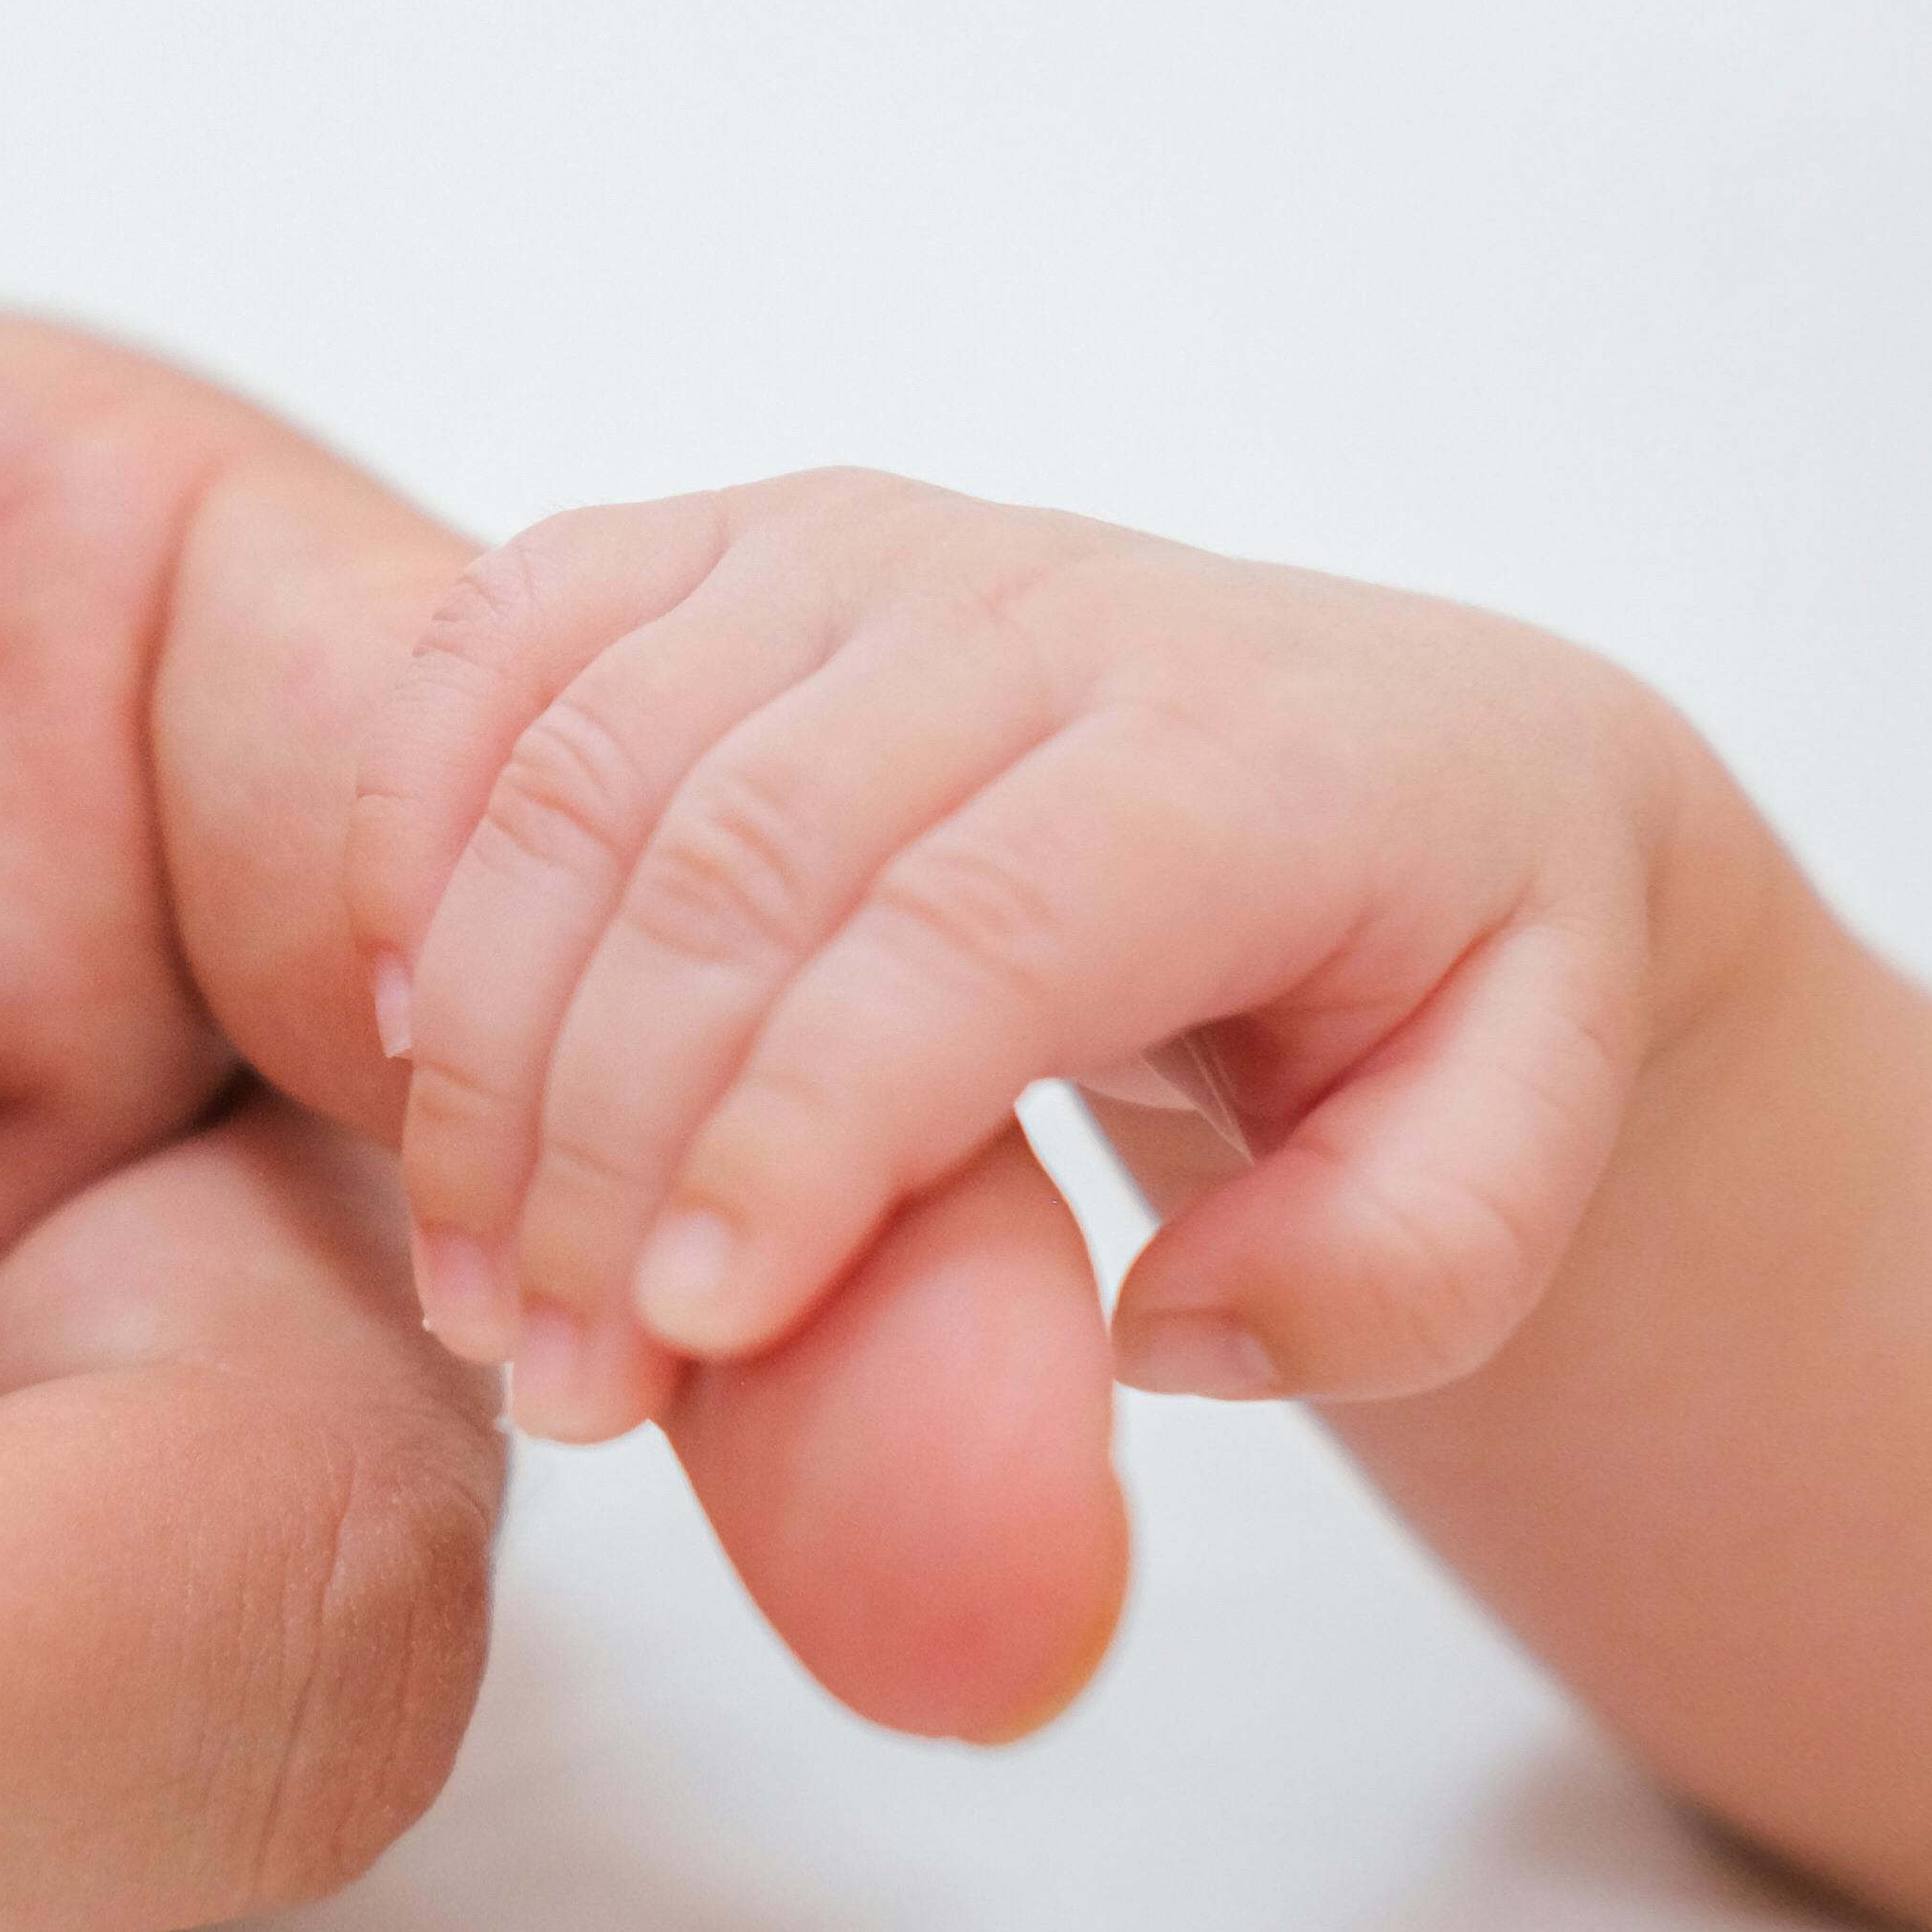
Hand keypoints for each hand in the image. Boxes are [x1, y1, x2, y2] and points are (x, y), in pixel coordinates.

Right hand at [353, 467, 1713, 1655]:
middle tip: (557, 1389)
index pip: (975, 923)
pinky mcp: (726, 542)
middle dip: (601, 1141)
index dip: (801, 1126)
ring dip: (484, 1041)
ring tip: (474, 1286)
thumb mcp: (1530, 1156)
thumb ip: (1406, 1269)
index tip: (684, 1333)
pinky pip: (508, 630)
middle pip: (742, 854)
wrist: (1425, 758)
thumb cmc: (1440, 983)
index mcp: (1252, 757)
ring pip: (591, 758)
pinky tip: (401, 1031)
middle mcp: (1040, 608)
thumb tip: (1164, 1329)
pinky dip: (410, 817)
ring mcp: (862, 552)